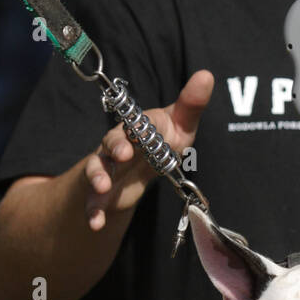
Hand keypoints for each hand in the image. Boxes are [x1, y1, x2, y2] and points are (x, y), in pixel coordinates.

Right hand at [84, 68, 213, 229]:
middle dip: (115, 146)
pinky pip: (93, 202)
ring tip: (102, 188)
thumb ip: (190, 105)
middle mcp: (117, 144)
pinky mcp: (101, 193)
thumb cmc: (160, 144)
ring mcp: (106, 168)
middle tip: (122, 154)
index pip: (136, 124)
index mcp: (137, 128)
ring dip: (98, 177)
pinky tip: (95, 224)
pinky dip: (93, 213)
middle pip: (111, 142)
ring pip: (96, 169)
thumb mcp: (179, 127)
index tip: (137, 134)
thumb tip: (206, 74)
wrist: (137, 170)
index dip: (136, 129)